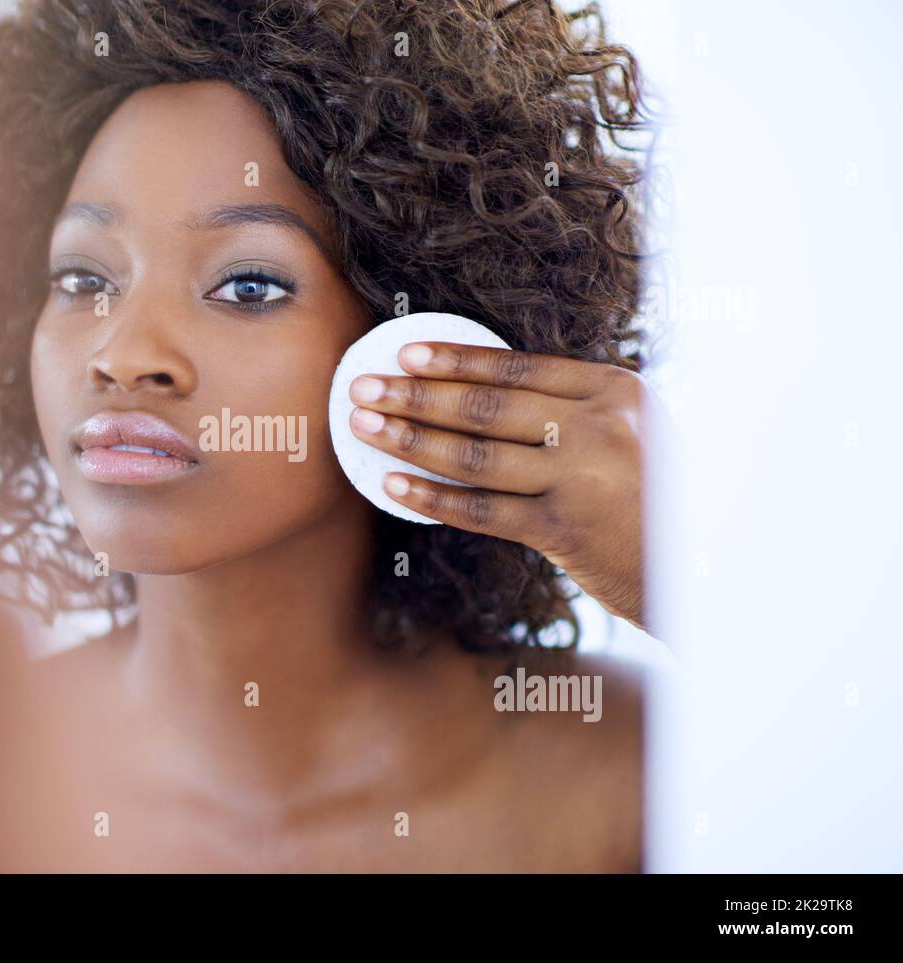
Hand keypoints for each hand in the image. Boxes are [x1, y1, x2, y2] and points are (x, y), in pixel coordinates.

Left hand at [348, 341, 651, 630]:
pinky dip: (432, 497)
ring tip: (364, 427)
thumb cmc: (656, 493)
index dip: (455, 360)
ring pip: (475, 455)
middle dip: (414, 395)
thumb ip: (570, 409)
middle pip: (486, 407)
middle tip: (362, 387)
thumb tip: (478, 392)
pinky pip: (482, 510)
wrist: (705, 565)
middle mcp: (598, 427)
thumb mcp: (631, 431)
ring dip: (411, 439)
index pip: (517, 368)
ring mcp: (581, 479)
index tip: (405, 354)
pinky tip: (394, 485)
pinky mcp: (564, 531)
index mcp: (614, 390)